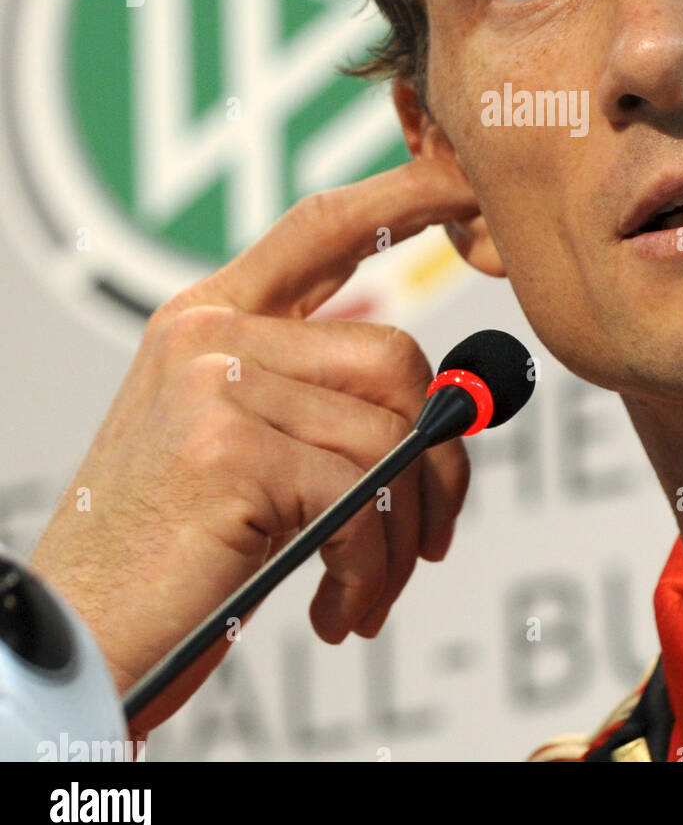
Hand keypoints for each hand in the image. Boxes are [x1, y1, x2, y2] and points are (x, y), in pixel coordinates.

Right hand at [29, 157, 480, 735]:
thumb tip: (456, 405)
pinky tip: (339, 608)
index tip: (463, 186)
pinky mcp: (227, 449)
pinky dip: (370, 568)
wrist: (77, 639)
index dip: (403, 198)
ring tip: (367, 592)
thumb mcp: (242, 452)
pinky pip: (361, 500)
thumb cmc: (170, 555)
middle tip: (426, 537)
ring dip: (401, 534)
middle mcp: (209, 334)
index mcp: (208, 320)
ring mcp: (214, 385)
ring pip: (390, 439)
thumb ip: (322, 404)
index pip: (324, 229)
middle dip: (436, 461)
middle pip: (395, 360)